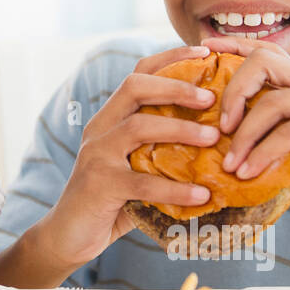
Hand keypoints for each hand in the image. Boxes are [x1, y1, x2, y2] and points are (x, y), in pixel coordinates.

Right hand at [34, 44, 220, 270]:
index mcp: (109, 118)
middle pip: (135, 87)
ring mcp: (96, 155)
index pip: (138, 74)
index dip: (171, 58)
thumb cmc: (110, 202)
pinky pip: (143, 182)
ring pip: (139, 127)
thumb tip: (221, 148)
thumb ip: (163, 154)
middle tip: (212, 98)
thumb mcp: (136, 169)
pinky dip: (176, 188)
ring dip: (181, 130)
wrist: (68, 236)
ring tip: (213, 139)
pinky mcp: (100, 185)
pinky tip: (202, 196)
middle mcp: (100, 129)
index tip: (206, 53)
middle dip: (176, 87)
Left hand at [203, 35, 289, 219]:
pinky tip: (251, 172)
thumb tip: (234, 151)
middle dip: (231, 92)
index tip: (203, 52)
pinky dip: (265, 152)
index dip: (233, 49)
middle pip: (262, 62)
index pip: (268, 53)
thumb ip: (278, 142)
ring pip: (271, 101)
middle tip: (220, 129)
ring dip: (244, 135)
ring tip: (230, 164)